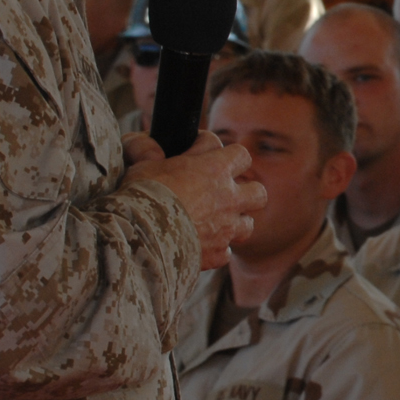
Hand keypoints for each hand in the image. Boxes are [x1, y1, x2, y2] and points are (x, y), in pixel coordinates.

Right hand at [124, 131, 265, 269]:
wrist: (141, 236)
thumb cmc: (142, 193)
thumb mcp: (141, 163)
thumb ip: (145, 149)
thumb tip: (146, 145)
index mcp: (216, 169)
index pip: (238, 153)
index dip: (215, 151)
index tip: (196, 152)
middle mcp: (229, 198)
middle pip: (259, 191)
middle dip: (245, 191)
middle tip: (221, 192)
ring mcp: (226, 228)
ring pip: (248, 225)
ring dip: (234, 222)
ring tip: (213, 222)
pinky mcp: (216, 254)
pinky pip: (225, 252)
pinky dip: (214, 250)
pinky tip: (197, 246)